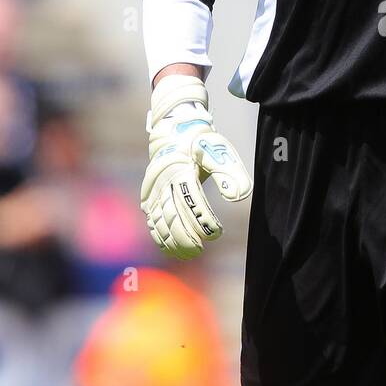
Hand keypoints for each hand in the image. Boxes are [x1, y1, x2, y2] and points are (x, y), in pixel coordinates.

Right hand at [140, 74, 251, 258]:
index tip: (216, 233)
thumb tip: (237, 197)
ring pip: (160, 221)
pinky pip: (151, 220)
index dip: (202, 219)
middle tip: (200, 249)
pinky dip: (160, 237)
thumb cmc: (201, 142)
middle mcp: (164, 182)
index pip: (191, 200)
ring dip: (172, 240)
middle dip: (185, 236)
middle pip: (172, 215)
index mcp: (181, 169)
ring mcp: (153, 191)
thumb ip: (230, 172)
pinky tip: (171, 249)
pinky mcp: (149, 197)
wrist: (175, 130)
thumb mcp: (219, 150)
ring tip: (189, 254)